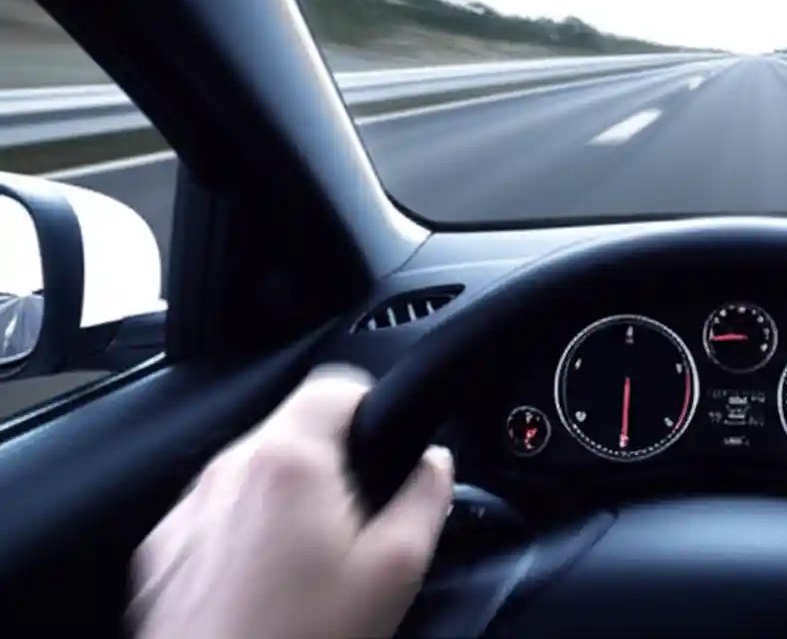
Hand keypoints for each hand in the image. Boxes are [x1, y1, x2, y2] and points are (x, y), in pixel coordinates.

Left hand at [129, 366, 453, 638]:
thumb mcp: (398, 569)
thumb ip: (427, 496)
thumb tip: (434, 464)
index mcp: (287, 462)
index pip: (337, 384)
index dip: (372, 408)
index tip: (387, 446)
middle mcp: (225, 473)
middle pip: (294, 433)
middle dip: (333, 467)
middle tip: (359, 527)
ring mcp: (185, 515)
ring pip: (254, 478)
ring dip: (287, 504)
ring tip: (312, 570)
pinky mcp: (162, 555)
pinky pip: (216, 521)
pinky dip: (245, 539)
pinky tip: (268, 592)